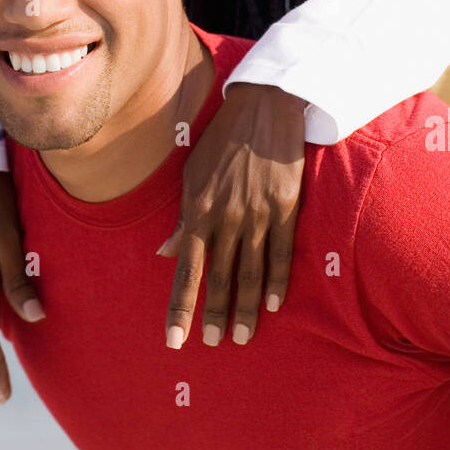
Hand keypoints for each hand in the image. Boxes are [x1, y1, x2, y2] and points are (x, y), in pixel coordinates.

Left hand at [157, 82, 305, 347]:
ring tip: (242, 336)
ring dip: (244, 307)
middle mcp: (225, 217)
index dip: (179, 308)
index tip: (174, 340)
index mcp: (198, 209)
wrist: (263, 106)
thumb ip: (182, 216)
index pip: (185, 270)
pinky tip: (273, 304)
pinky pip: (280, 253)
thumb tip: (165, 253)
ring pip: (250, 272)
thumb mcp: (191, 173)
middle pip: (218, 277)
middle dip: (213, 314)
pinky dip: (276, 281)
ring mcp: (257, 214)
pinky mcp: (285, 207)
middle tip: (212, 343)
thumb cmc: (222, 139)